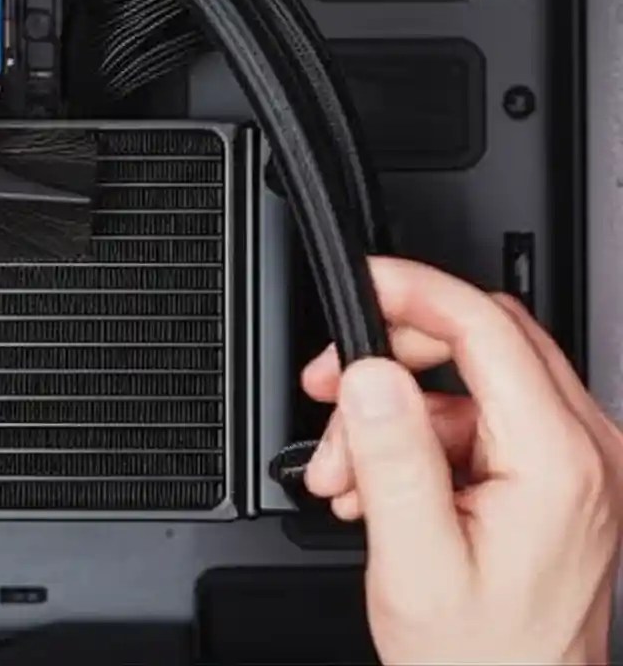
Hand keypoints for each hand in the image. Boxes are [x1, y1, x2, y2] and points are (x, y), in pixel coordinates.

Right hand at [302, 257, 620, 664]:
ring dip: (394, 416)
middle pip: (482, 340)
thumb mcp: (414, 562)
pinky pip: (478, 422)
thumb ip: (393, 461)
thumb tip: (371, 375)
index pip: (487, 328)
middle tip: (328, 390)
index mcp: (559, 460)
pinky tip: (379, 488)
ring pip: (469, 385)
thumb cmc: (479, 657)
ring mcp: (574, 460)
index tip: (362, 284)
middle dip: (391, 359)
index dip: (415, 293)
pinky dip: (418, 442)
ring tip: (345, 475)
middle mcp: (584, 448)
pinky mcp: (555, 475)